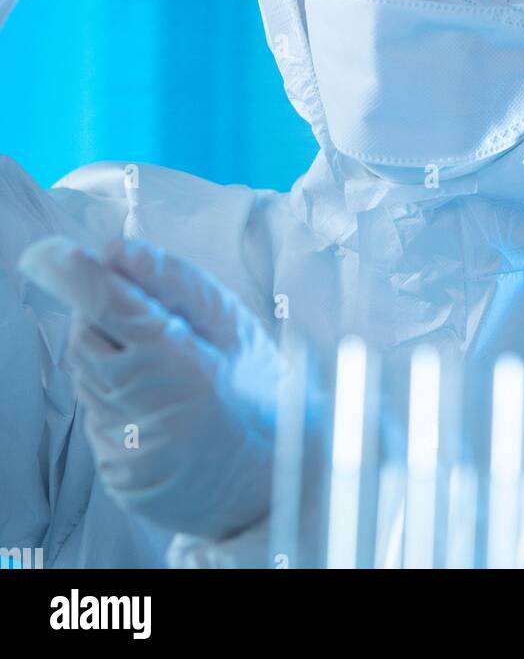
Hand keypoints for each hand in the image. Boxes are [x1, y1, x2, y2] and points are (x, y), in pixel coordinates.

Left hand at [19, 235, 282, 540]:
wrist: (269, 478)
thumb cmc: (259, 391)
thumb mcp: (232, 324)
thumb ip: (174, 284)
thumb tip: (116, 249)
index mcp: (189, 368)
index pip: (110, 310)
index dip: (75, 276)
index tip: (52, 255)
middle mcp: (151, 414)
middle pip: (85, 338)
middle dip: (99, 313)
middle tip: (139, 313)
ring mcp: (129, 452)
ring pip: (85, 376)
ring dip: (107, 355)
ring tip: (157, 362)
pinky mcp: (115, 475)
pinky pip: (94, 415)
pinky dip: (113, 398)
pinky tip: (154, 402)